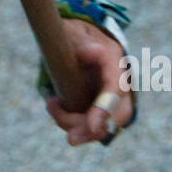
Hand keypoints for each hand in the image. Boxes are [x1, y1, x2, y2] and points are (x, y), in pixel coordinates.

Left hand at [44, 18, 134, 145]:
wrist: (74, 38)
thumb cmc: (72, 33)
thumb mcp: (73, 31)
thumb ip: (83, 42)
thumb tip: (95, 52)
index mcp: (113, 59)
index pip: (117, 87)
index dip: (106, 107)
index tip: (92, 125)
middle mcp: (118, 79)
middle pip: (119, 114)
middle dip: (95, 130)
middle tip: (70, 139)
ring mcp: (110, 94)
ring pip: (105, 123)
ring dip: (80, 128)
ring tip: (52, 105)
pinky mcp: (99, 106)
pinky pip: (92, 124)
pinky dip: (74, 123)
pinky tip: (55, 106)